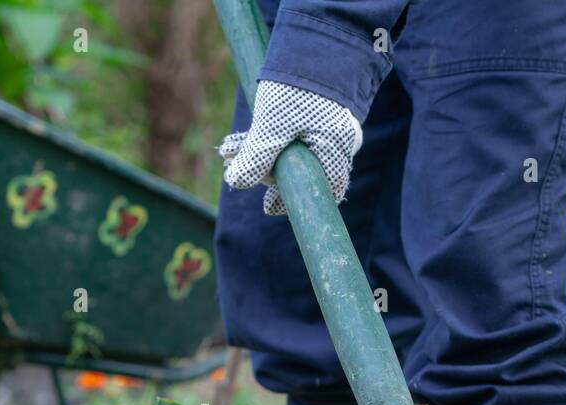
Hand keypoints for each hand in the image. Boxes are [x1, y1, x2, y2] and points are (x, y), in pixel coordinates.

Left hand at [219, 80, 362, 215]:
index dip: (293, 201)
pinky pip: (292, 133)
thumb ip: (257, 155)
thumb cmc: (299, 85)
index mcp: (334, 151)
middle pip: (300, 170)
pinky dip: (267, 135)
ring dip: (258, 150)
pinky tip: (243, 136)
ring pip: (291, 150)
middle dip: (262, 169)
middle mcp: (337, 142)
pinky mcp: (318, 110)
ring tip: (229, 147)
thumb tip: (235, 182)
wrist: (320, 37)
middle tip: (232, 164)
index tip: (267, 207)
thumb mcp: (273, 123)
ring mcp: (328, 126)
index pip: (321, 191)